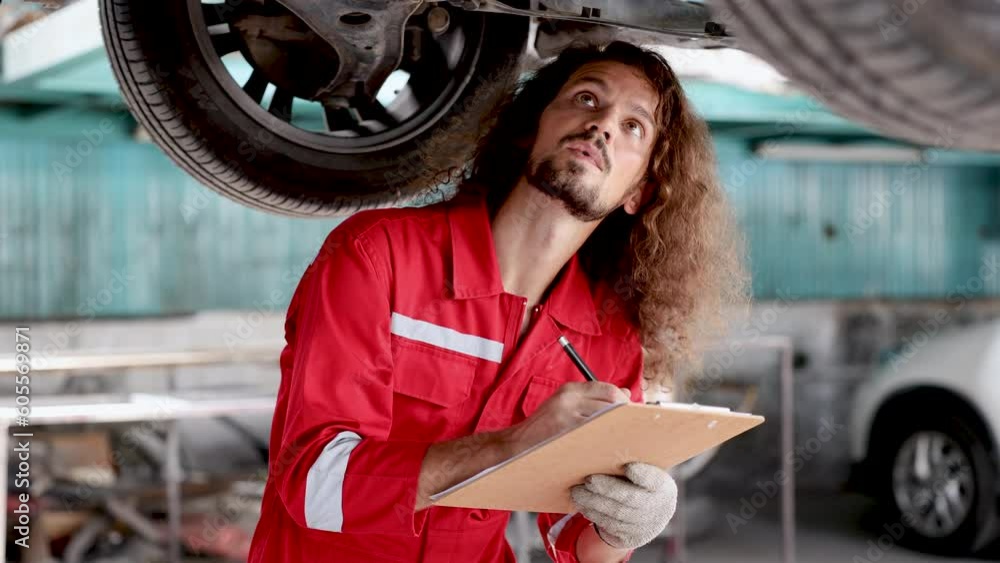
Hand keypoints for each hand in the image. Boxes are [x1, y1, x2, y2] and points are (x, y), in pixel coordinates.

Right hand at [507, 381, 629, 453]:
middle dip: (624, 414)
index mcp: (569, 390)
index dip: (622, 400)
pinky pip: (596, 434)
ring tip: (617, 437)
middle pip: (611, 402)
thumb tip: (626, 394)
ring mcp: (568, 417)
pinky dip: (605, 439)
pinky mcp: (567, 434)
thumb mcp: (565, 406)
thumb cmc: (544, 428)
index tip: (628, 412)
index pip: (607, 389)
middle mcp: (569, 399)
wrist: (517, 444)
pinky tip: (605, 446)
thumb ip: (593, 399)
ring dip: (617, 428)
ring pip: (606, 418)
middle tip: (629, 427)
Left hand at [570, 462, 677, 549]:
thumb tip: (604, 450)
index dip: (642, 474)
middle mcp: (659, 509)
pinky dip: (593, 514)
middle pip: (629, 498)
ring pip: (615, 514)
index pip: (655, 480)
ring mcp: (645, 526)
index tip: (628, 466)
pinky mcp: (631, 538)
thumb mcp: (647, 474)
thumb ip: (633, 465)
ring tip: (577, 492)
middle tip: (587, 479)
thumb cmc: (641, 485)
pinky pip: (609, 526)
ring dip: (592, 502)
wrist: (650, 517)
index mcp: (664, 487)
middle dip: (606, 488)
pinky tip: (582, 505)